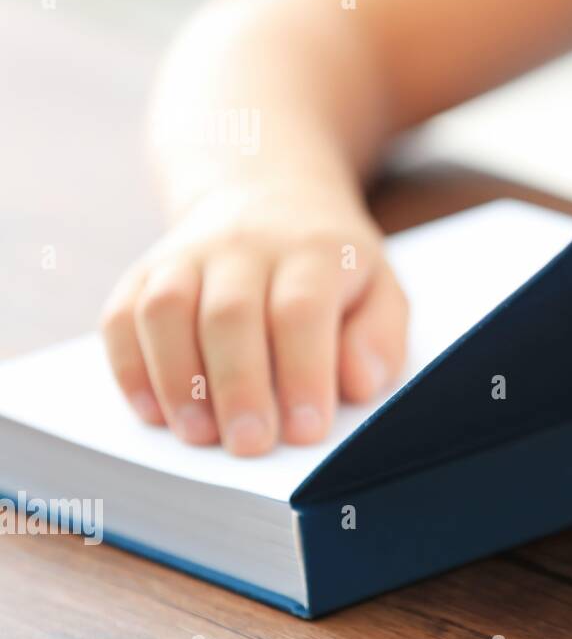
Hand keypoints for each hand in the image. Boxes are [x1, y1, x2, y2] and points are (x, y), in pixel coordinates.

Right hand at [99, 182, 407, 454]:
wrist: (272, 193)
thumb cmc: (333, 266)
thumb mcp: (381, 289)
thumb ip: (378, 339)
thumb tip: (356, 384)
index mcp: (314, 251)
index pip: (301, 310)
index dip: (302, 373)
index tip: (306, 431)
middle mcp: (246, 245)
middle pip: (230, 312)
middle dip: (238, 387)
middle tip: (250, 445)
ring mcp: (189, 254)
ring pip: (166, 309)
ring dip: (177, 380)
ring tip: (199, 436)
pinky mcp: (146, 270)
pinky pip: (122, 315)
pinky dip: (129, 368)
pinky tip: (153, 412)